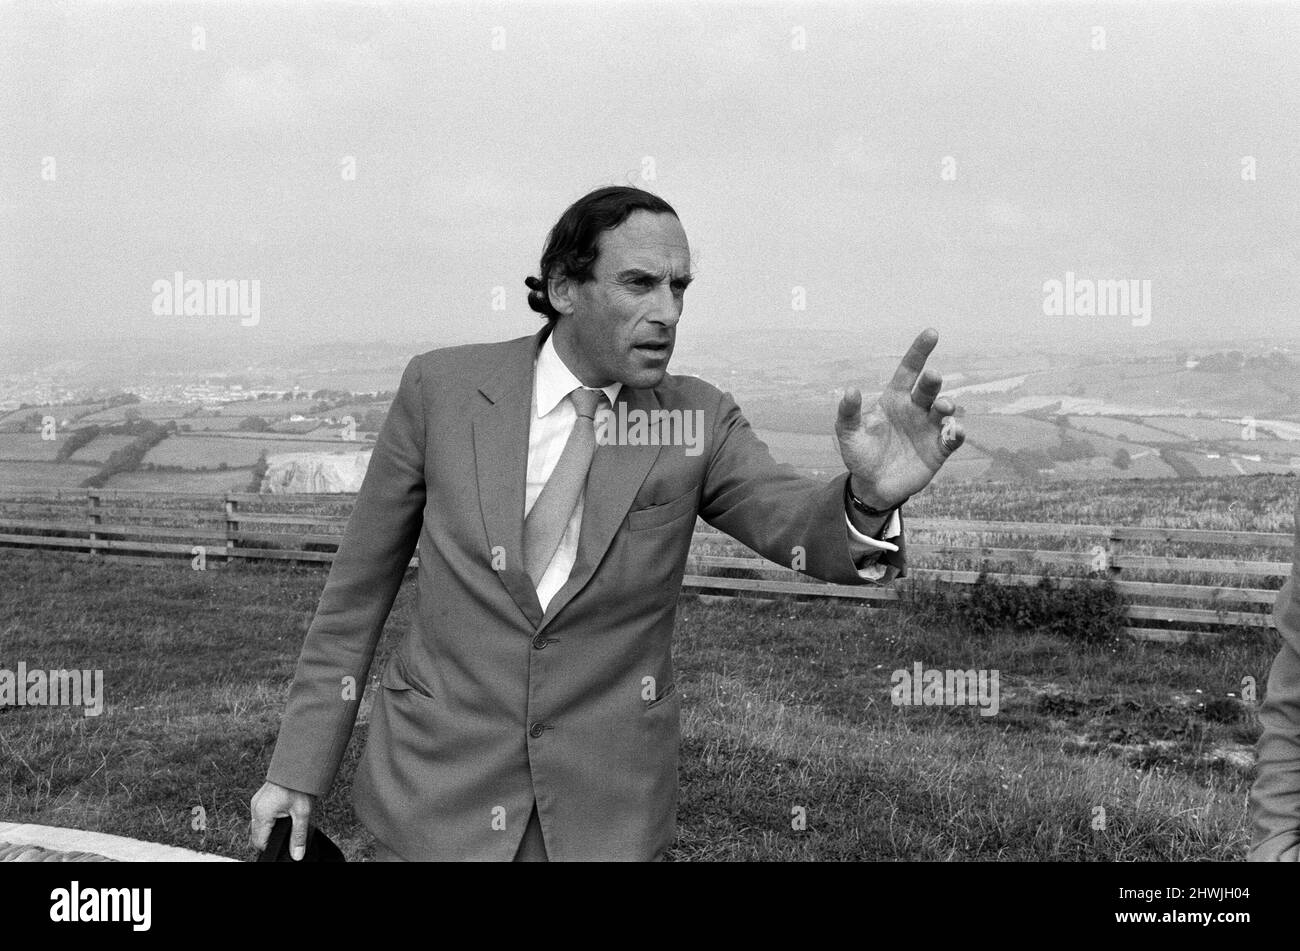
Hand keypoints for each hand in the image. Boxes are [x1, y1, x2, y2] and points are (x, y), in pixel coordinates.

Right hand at [249, 781, 313, 860]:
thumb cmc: (299, 785)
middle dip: (271, 837)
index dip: (272, 847)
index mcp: (262, 814)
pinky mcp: (261, 797)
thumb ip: (298, 836)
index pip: (260, 842)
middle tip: (288, 834)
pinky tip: (283, 815)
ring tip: (287, 823)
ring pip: (259, 824)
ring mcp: (257, 802)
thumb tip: (296, 855)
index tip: (284, 846)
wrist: (299, 764)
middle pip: (258, 834)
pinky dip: (270, 819)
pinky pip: (262, 814)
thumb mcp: (302, 814)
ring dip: (271, 828)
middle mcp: (256, 808)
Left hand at [836, 328, 964, 508]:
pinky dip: (957, 433)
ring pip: (944, 410)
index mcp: (895, 399)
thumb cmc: (860, 454)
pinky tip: (956, 430)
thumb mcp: (848, 434)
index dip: (920, 351)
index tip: (932, 332)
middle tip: (932, 376)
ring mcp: (928, 429)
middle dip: (932, 381)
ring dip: (947, 406)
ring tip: (944, 406)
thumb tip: (850, 390)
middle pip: (928, 389)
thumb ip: (848, 413)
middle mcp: (915, 409)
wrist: (872, 486)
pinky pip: (952, 439)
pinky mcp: (938, 450)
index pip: (909, 370)